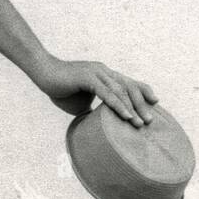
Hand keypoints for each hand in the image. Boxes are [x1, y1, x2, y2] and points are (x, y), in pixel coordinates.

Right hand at [35, 57, 157, 125]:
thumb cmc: (61, 88)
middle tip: (150, 121)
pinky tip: (126, 116)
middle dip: (142, 104)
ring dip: (132, 108)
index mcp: (105, 75)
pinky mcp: (88, 78)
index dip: (143, 91)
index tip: (155, 103)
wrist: (43, 74)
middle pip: (129, 86)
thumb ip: (94, 111)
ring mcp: (97, 73)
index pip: (128, 82)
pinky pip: (107, 93)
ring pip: (120, 91)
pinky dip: (118, 105)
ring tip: (141, 123)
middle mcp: (104, 71)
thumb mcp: (82, 103)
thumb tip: (100, 127)